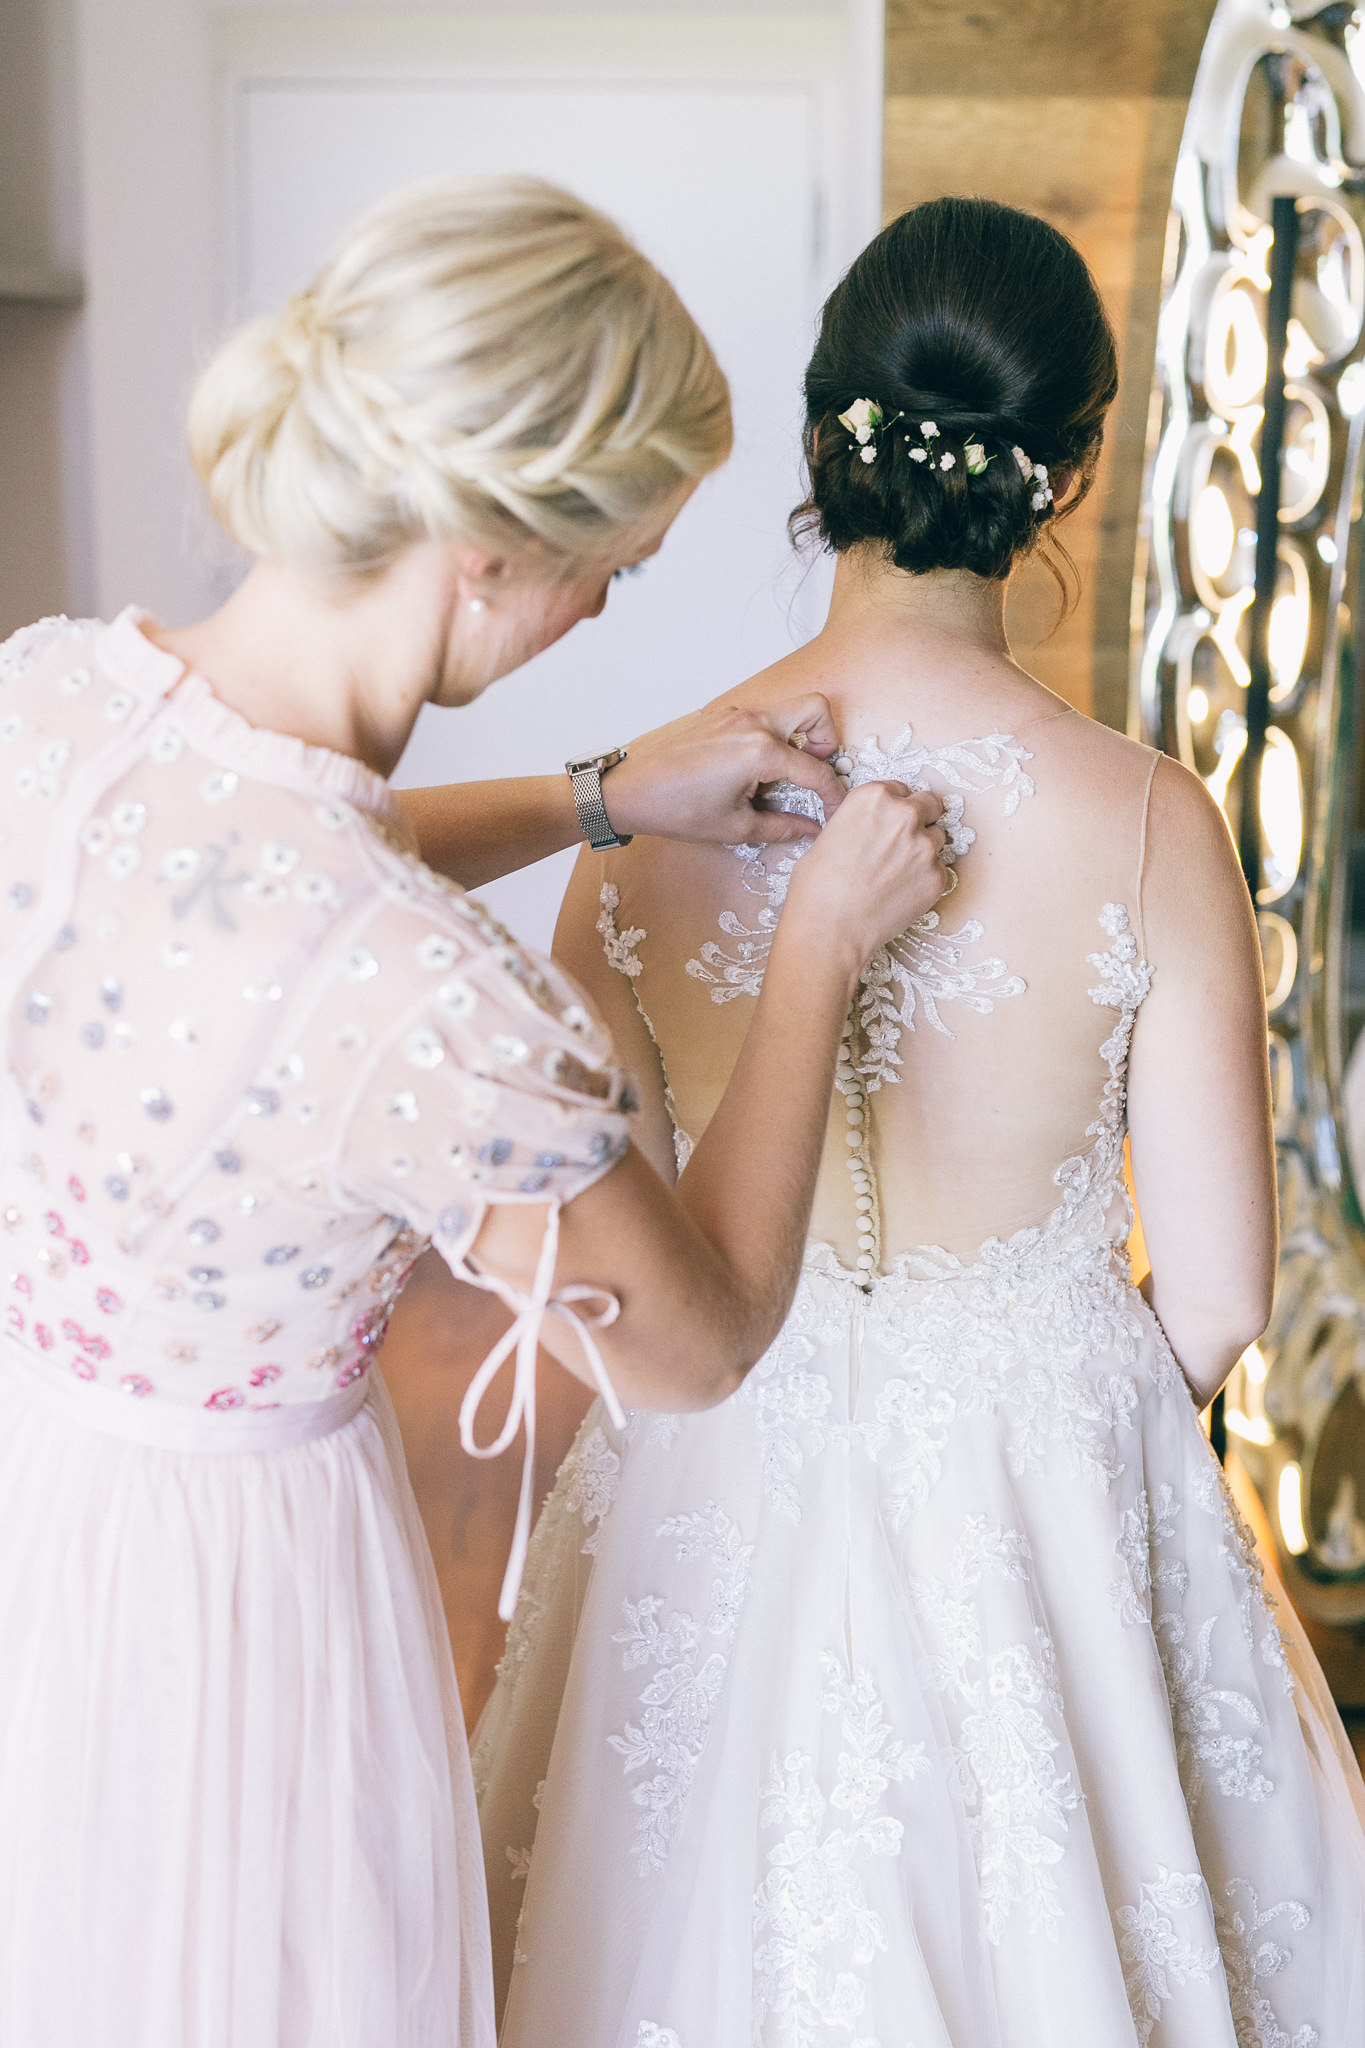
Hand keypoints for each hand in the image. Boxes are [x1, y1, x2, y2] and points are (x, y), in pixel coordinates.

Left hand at [601, 694, 846, 846]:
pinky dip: (770, 738)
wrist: (629, 790)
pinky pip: (761, 717)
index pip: (816, 769)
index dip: (834, 794)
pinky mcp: (720, 714)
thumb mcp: (735, 827)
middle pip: (815, 710)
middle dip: (826, 740)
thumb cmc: (675, 809)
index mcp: (760, 751)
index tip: (837, 809)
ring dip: (797, 739)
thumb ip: (782, 827)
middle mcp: (752, 722)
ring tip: (779, 777)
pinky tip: (752, 772)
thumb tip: (811, 830)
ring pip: (788, 710)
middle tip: (814, 771)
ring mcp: (735, 713)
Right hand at [781, 781, 947, 976]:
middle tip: (902, 843)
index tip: (890, 822)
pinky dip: (925, 879)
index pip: (901, 790)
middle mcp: (905, 815)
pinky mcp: (937, 877)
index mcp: (874, 798)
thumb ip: (861, 822)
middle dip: (919, 820)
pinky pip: (940, 870)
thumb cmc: (818, 888)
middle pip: (929, 806)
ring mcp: (925, 847)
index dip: (895, 807)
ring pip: (938, 838)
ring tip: (897, 872)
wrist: (829, 929)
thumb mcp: (829, 836)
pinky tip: (901, 892)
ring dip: (924, 850)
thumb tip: (874, 829)